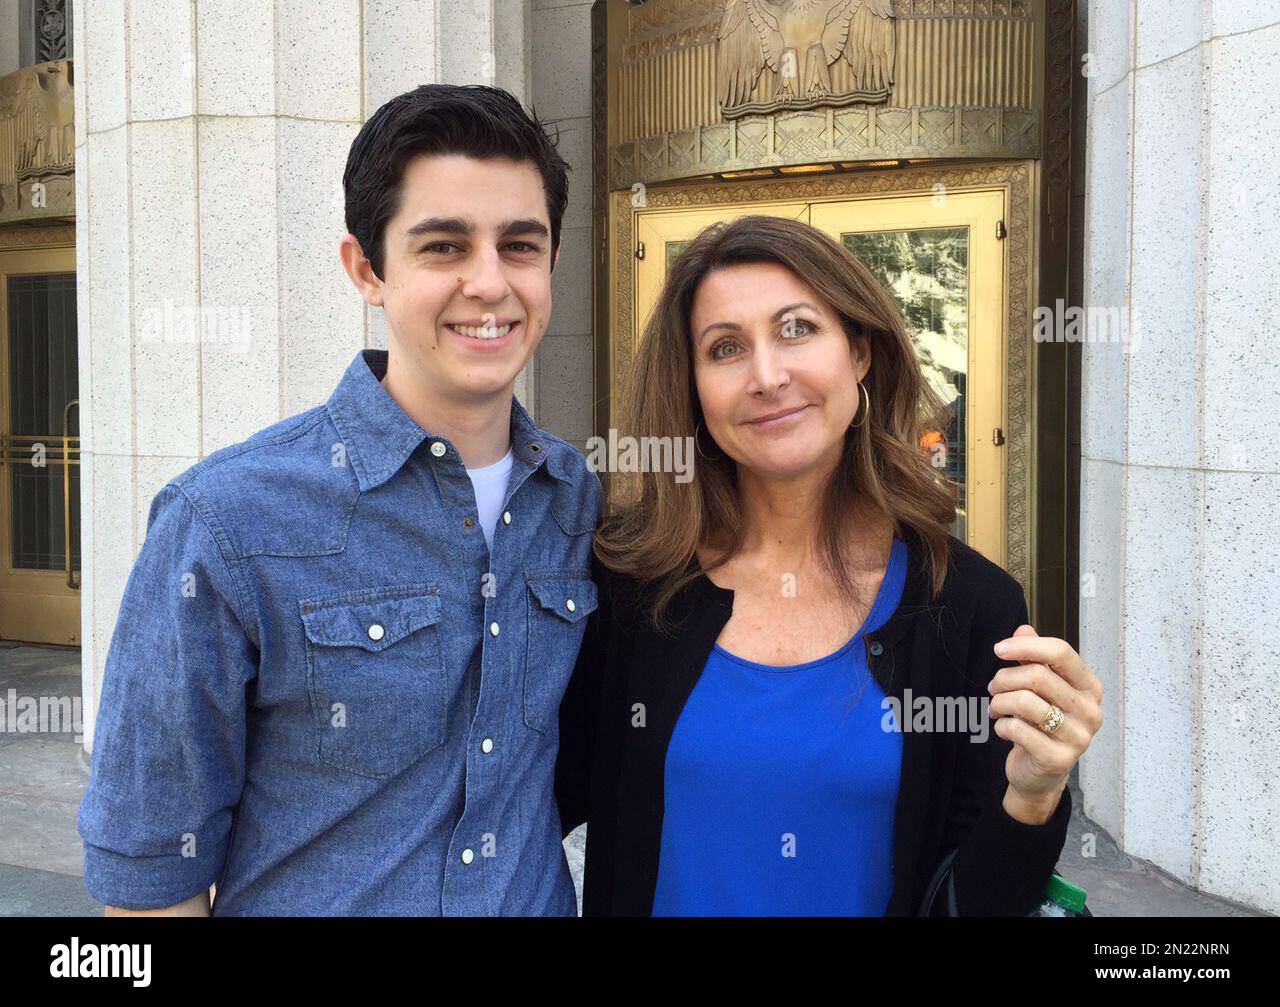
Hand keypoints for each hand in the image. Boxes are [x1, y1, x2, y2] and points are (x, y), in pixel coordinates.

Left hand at [987, 625, 1102, 818]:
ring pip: (1025, 702)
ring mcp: (1079, 737)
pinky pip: (1018, 730)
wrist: (1041, 773)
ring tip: (994, 707)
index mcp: (1090, 687)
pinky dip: (1001, 725)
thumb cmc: (1041, 723)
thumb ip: (1033, 658)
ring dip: (999, 702)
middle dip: (1004, 678)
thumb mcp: (1039, 688)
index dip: (1025, 647)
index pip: (1061, 652)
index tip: (998, 649)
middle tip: (992, 687)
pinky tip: (1002, 728)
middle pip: (1037, 676)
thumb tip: (1023, 630)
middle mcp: (1091, 711)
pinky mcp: (1059, 759)